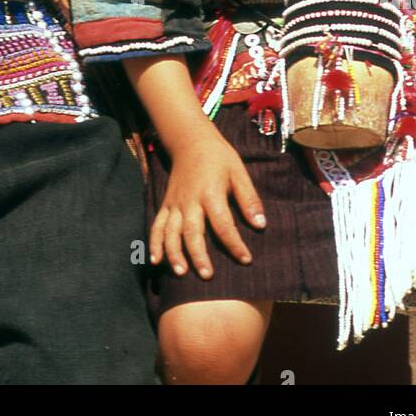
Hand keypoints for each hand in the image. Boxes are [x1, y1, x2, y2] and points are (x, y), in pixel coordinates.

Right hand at [149, 122, 265, 279]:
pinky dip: (154, 243)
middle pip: (193, 231)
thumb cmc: (219, 158)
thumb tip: (261, 225)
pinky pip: (157, 225)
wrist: (191, 141)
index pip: (223, 223)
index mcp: (211, 193)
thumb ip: (249, 199)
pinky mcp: (166, 205)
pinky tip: (156, 261)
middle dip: (199, 255)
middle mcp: (190, 201)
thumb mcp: (239, 172)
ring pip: (171, 231)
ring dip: (174, 252)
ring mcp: (175, 204)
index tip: (246, 259)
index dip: (234, 243)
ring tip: (180, 273)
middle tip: (207, 275)